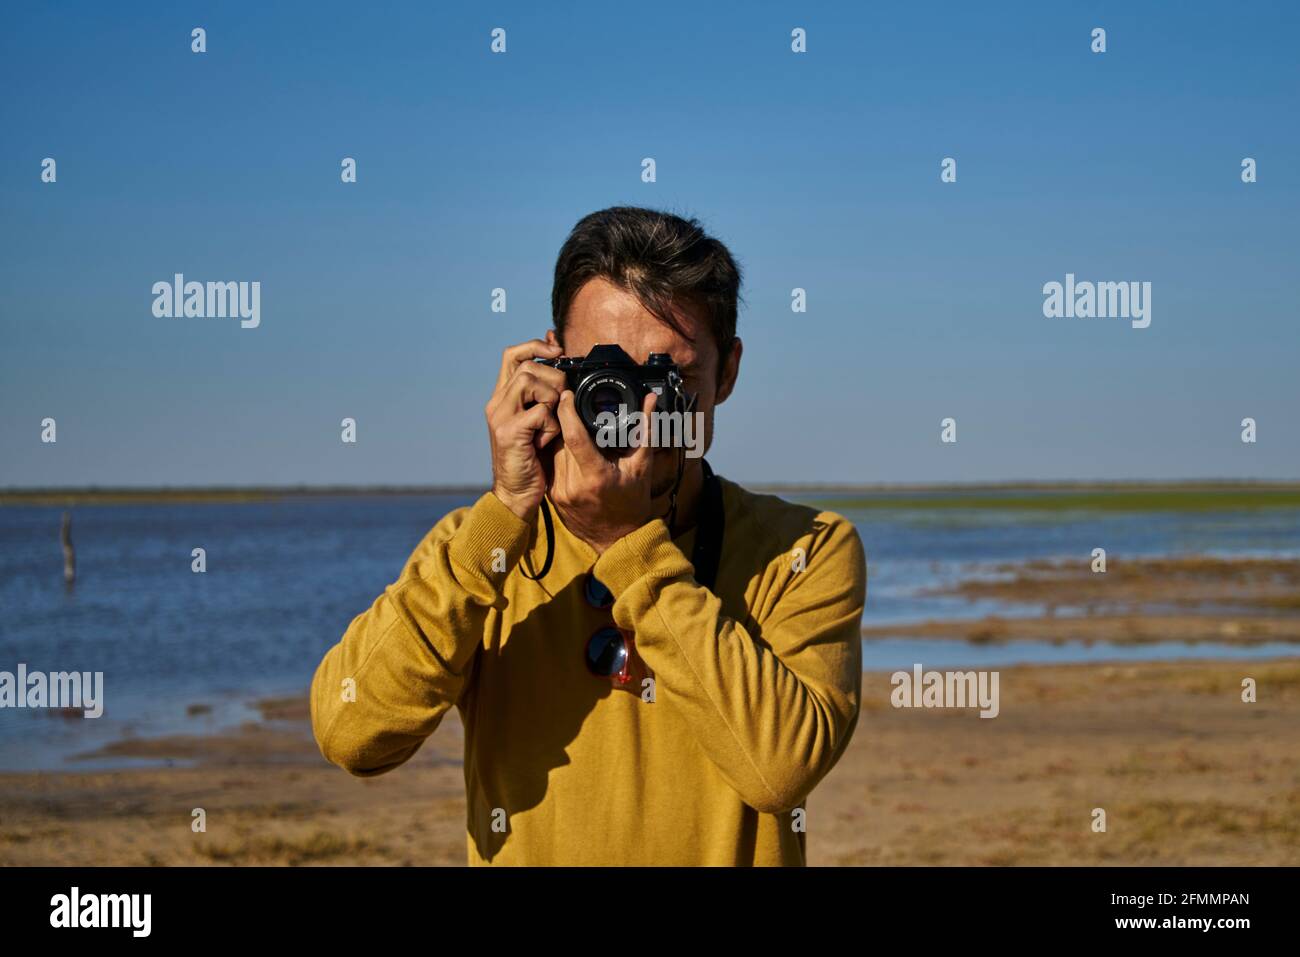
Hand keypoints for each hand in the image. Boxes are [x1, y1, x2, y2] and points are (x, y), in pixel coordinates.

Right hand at [485, 339, 565, 520]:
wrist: (516, 494)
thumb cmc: (532, 459)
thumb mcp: (539, 421)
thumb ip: (545, 395)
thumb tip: (560, 361)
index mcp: (503, 397)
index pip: (513, 354)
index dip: (536, 345)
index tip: (558, 351)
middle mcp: (497, 403)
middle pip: (527, 365)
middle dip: (554, 378)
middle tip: (561, 402)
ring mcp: (500, 416)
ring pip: (530, 382)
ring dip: (552, 399)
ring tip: (551, 424)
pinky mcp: (509, 432)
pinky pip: (540, 412)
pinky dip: (551, 426)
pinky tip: (547, 441)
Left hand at [548, 389, 659, 553]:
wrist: (617, 539)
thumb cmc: (632, 502)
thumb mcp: (641, 466)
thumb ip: (645, 429)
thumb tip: (649, 399)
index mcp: (596, 475)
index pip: (574, 436)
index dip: (568, 411)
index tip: (567, 394)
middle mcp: (573, 485)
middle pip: (560, 440)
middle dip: (563, 420)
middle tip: (569, 404)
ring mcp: (559, 492)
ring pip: (551, 451)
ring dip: (558, 435)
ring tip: (569, 425)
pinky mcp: (552, 497)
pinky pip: (549, 465)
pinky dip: (555, 452)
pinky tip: (565, 446)